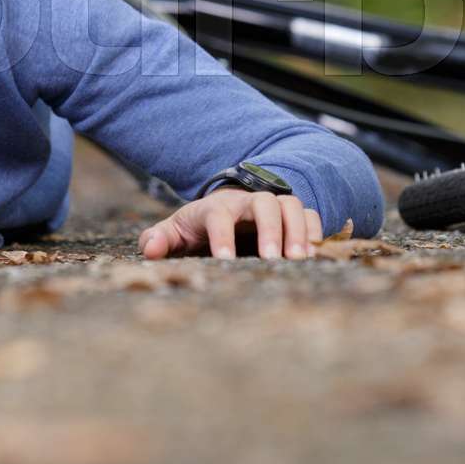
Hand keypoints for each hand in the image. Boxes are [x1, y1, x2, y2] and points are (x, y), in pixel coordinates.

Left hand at [137, 189, 321, 260]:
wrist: (224, 211)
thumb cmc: (198, 226)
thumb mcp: (175, 231)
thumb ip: (159, 239)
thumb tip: (150, 249)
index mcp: (215, 207)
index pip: (219, 215)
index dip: (222, 236)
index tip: (225, 261)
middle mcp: (247, 202)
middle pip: (264, 203)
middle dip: (270, 229)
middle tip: (273, 259)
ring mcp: (271, 206)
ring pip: (291, 205)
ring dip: (298, 230)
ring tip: (299, 259)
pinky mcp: (290, 216)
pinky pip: (309, 215)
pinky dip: (314, 231)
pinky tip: (314, 254)